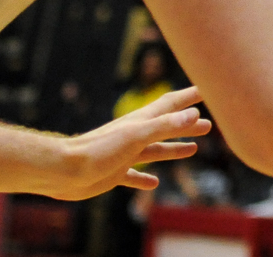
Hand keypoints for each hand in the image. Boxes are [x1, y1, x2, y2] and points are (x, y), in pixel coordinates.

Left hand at [40, 87, 211, 200]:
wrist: (63, 171)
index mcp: (142, 122)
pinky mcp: (114, 173)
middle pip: (167, 127)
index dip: (190, 96)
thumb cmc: (99, 149)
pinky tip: (153, 184)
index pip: (171, 104)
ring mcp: (125, 154)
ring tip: (193, 149)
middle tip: (209, 125)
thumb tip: (194, 115)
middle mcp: (136, 135)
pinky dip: (144, 177)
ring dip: (174, 148)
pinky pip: (133, 174)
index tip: (208, 89)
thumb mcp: (137, 135)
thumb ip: (166, 125)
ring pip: (155, 149)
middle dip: (188, 125)